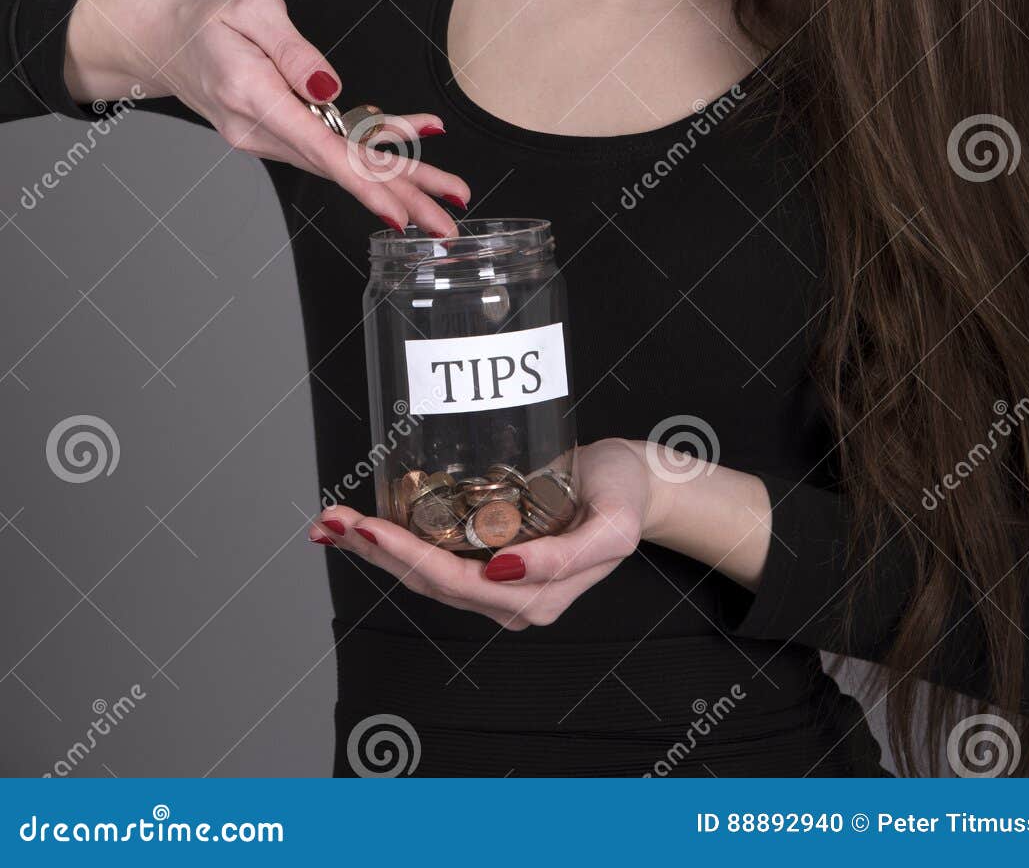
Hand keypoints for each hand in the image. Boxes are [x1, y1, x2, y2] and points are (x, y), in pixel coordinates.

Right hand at [66, 0, 468, 235]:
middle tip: (447, 224)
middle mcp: (260, 130)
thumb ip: (293, 49)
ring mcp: (267, 138)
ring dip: (395, 184)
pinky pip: (330, 150)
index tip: (400, 210)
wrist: (162, 39)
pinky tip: (408, 167)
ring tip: (445, 198)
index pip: (318, 148)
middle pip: (340, 169)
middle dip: (400, 196)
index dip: (364, 180)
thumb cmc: (206, 16)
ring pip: (341, 165)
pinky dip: (371, 158)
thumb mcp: (250, 7)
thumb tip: (331, 86)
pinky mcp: (276, 134)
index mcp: (254, 96)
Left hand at [306, 438, 655, 628]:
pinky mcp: (491, 558)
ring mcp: (498, 583)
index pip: (454, 582)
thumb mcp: (611, 527)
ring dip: (376, 550)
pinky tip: (366, 526)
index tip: (368, 526)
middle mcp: (509, 599)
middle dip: (376, 552)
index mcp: (535, 598)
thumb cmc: (625, 497)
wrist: (637, 486)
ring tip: (333, 524)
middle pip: (428, 581)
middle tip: (333, 521)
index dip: (407, 555)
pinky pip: (437, 557)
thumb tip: (503, 569)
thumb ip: (566, 557)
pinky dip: (397, 542)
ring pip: (424, 573)